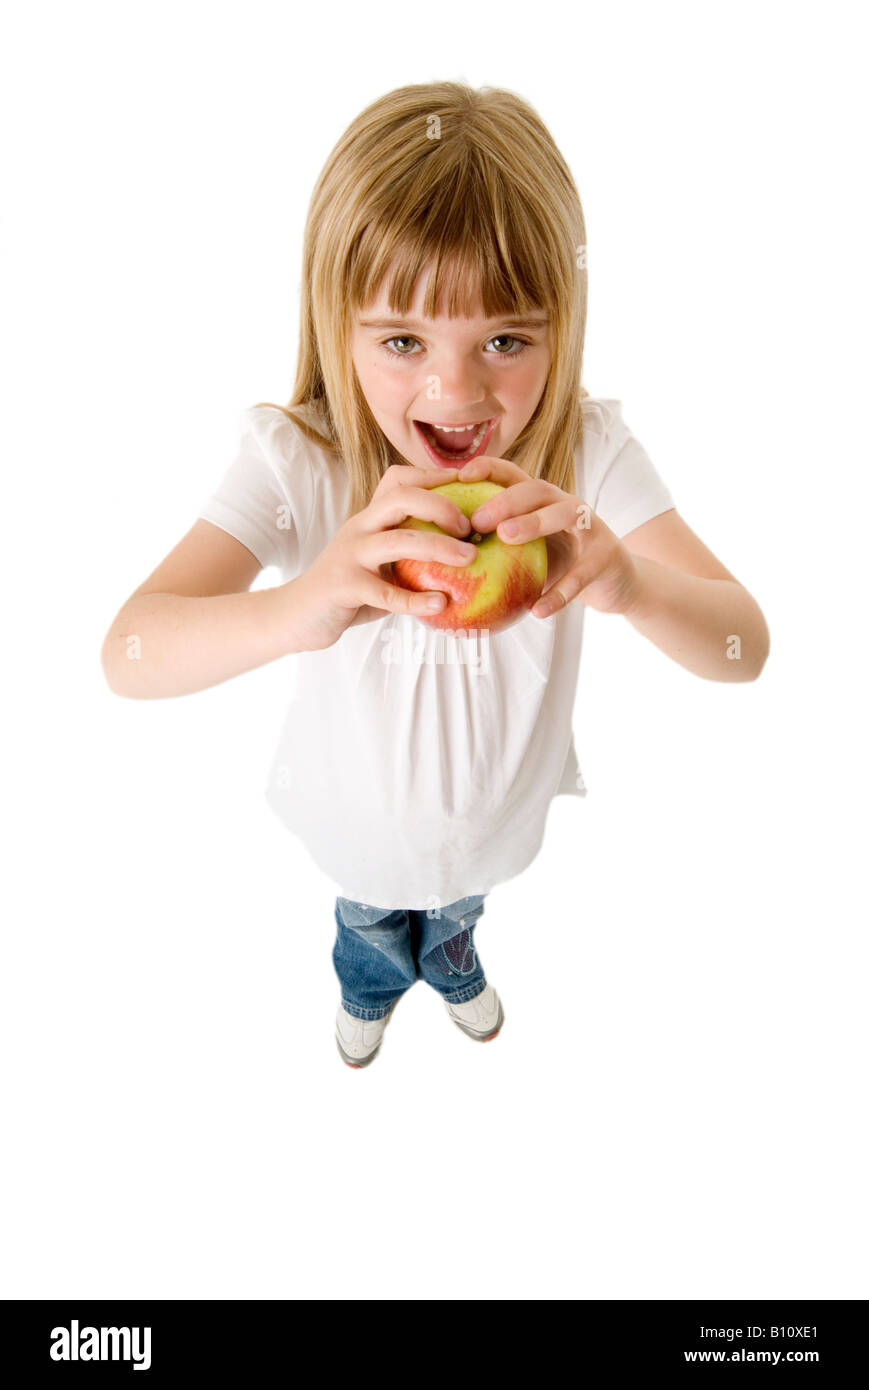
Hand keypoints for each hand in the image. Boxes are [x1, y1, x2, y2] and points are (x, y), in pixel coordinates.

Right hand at [292, 463, 478, 649]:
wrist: (296, 615)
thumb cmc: (347, 591)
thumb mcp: (377, 565)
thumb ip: (408, 556)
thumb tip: (462, 556)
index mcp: (368, 519)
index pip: (398, 480)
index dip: (432, 476)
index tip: (465, 482)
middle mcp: (359, 529)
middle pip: (402, 499)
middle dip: (441, 506)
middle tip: (470, 527)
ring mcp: (350, 555)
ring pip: (399, 541)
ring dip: (439, 547)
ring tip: (469, 558)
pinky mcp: (344, 586)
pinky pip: (386, 593)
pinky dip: (416, 600)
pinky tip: (440, 604)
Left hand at [453, 455, 639, 617]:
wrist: (618, 583)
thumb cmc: (564, 565)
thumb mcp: (531, 552)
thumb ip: (498, 550)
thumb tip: (444, 563)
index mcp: (544, 501)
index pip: (515, 475)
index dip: (489, 469)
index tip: (460, 475)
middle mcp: (568, 505)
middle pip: (537, 489)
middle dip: (506, 499)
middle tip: (476, 519)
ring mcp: (592, 528)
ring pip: (565, 514)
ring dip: (534, 523)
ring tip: (505, 538)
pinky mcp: (607, 557)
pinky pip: (581, 574)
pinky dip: (560, 592)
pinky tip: (538, 610)